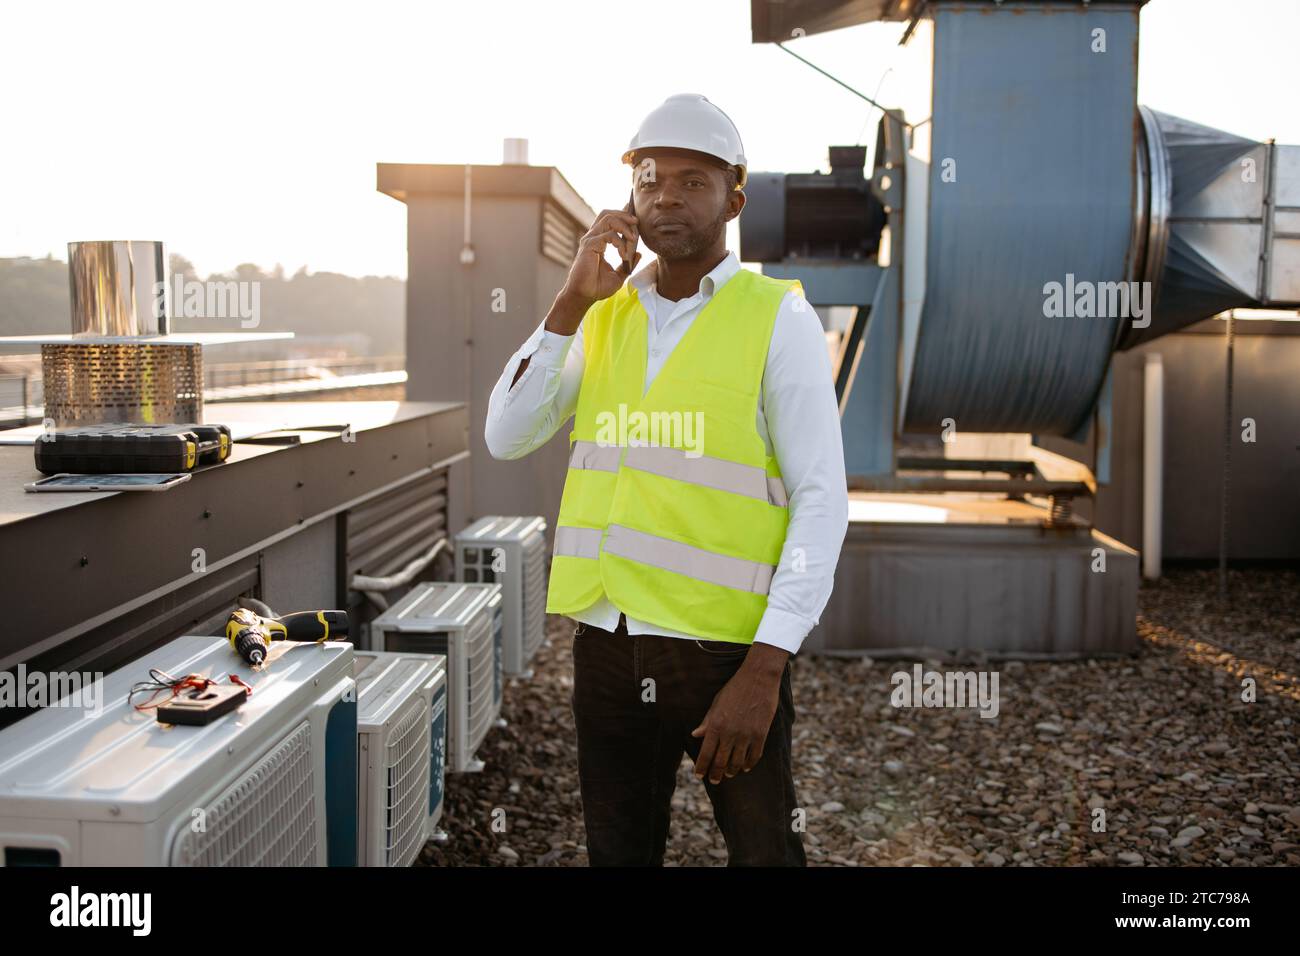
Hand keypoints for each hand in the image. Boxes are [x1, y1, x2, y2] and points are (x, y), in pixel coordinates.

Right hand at [548, 209, 639, 333]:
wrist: (584, 296)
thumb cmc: (597, 287)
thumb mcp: (619, 275)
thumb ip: (628, 263)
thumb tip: (639, 253)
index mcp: (599, 241)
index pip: (611, 221)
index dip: (625, 219)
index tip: (638, 227)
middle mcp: (593, 237)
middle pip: (608, 214)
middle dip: (624, 214)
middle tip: (637, 222)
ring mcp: (590, 240)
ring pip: (608, 219)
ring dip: (624, 226)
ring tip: (633, 238)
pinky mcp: (589, 246)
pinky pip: (609, 236)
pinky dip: (620, 243)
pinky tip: (624, 254)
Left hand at [691, 643, 788, 784]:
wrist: (758, 679)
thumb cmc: (734, 689)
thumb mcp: (716, 703)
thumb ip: (707, 721)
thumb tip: (695, 735)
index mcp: (715, 725)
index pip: (705, 753)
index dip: (701, 767)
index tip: (699, 775)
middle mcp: (729, 733)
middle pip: (721, 762)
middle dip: (716, 774)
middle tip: (714, 780)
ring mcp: (746, 735)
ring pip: (737, 762)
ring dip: (731, 771)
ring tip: (729, 774)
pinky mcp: (760, 735)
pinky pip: (754, 756)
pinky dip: (748, 764)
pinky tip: (744, 767)